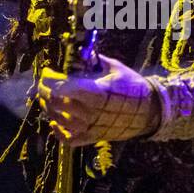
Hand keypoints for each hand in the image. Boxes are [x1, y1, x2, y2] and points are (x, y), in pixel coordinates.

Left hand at [37, 54, 159, 145]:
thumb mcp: (114, 68)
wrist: (148, 111)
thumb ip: (93, 60)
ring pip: (57, 119)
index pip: (61, 87)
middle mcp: (90, 112)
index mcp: (95, 92)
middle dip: (45, 90)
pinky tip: (55, 121)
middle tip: (45, 83)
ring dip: (48, 107)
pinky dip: (57, 131)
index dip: (49, 79)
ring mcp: (90, 128)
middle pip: (54, 102)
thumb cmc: (131, 86)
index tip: (48, 72)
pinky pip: (67, 139)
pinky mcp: (91, 138)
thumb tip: (76, 53)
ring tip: (49, 97)